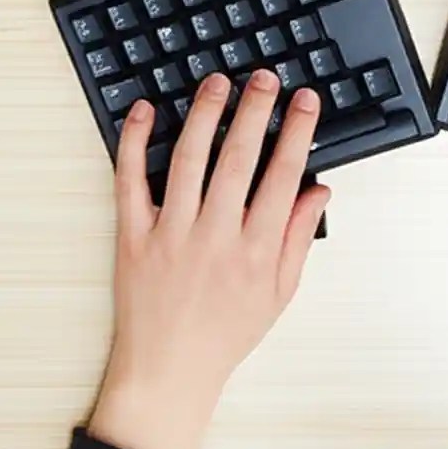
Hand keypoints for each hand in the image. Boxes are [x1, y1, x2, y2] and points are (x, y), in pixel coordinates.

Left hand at [87, 71, 330, 448]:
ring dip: (205, 115)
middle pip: (238, 158)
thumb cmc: (224, 334)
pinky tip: (145, 112)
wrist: (169, 369)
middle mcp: (215, 237)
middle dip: (255, 110)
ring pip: (188, 160)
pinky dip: (134, 142)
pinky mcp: (132, 236)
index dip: (297, 132)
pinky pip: (130, 181)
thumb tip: (317, 192)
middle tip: (264, 78)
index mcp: (256, 250)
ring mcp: (171, 234)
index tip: (305, 102)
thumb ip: (298, 238)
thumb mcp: (279, 293)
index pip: (282, 175)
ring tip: (216, 84)